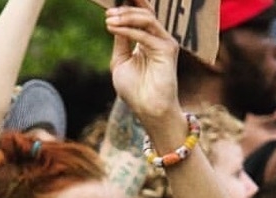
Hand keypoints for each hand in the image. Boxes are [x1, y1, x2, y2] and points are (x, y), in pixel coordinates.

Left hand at [106, 0, 179, 125]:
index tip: (110, 6)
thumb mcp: (121, 61)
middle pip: (145, 13)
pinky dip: (128, 30)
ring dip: (126, 17)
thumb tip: (114, 20)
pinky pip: (145, 34)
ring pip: (147, 19)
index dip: (130, 6)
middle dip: (125, 10)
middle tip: (108, 13)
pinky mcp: (167, 49)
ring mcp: (164, 43)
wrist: (147, 110)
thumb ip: (121, 41)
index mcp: (148, 41)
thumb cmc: (134, 91)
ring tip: (109, 19)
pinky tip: (114, 29)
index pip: (141, 17)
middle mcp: (158, 39)